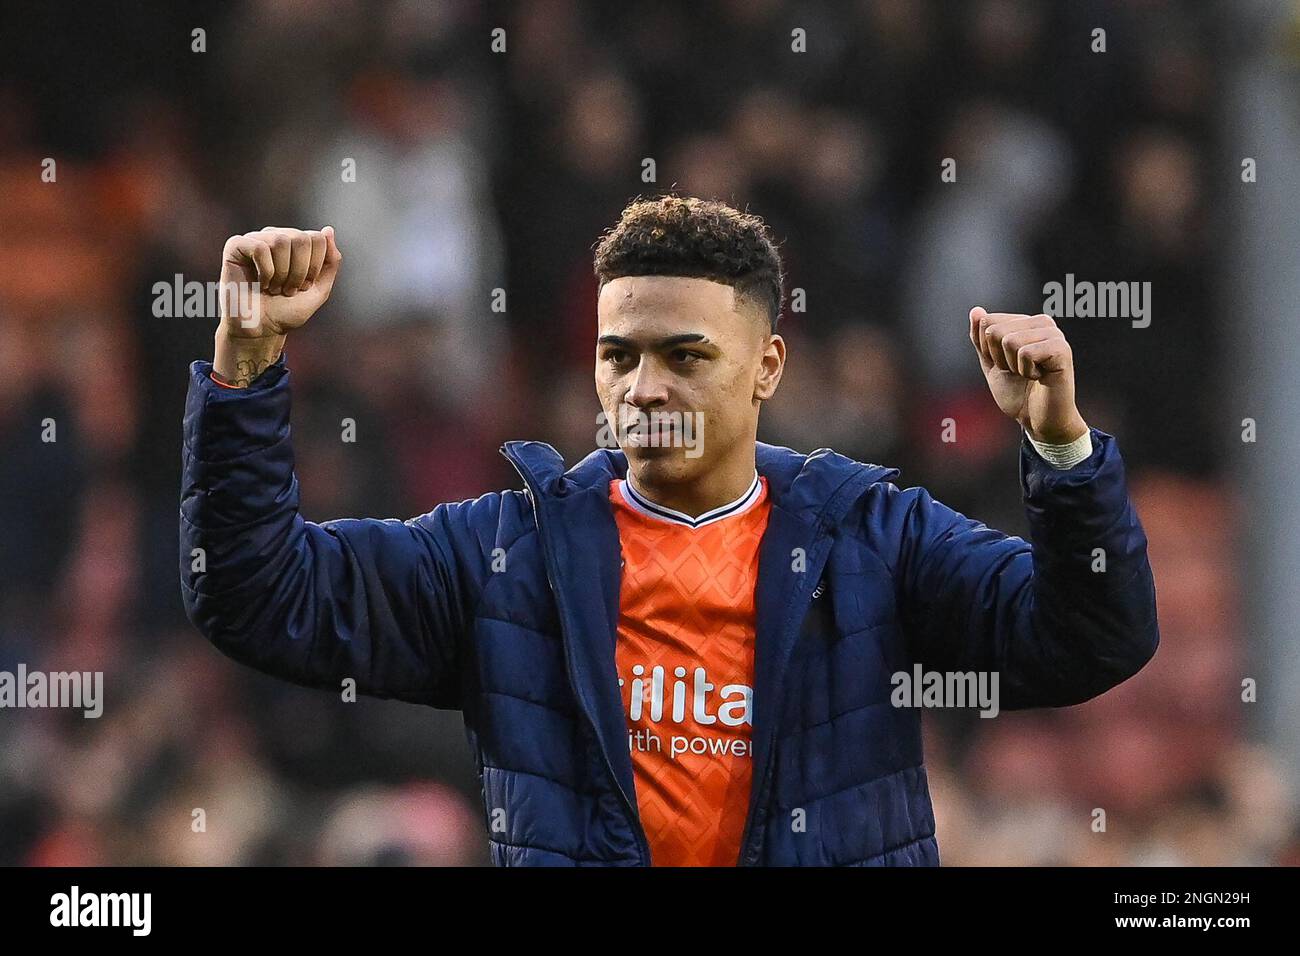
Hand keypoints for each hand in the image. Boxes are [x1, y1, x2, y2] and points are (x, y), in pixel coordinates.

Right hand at [218, 226, 341, 337]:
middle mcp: (275, 236)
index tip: (304, 286)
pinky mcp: (235, 246)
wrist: (260, 330)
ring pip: (280, 241)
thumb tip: (328, 229)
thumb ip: (330, 262)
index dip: (314, 266)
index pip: (316, 238)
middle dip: (300, 271)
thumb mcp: (319, 289)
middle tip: (289, 289)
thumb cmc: (286, 311)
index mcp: (295, 243)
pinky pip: (259, 247)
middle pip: (301, 238)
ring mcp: (255, 239)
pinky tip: (261, 283)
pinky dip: (265, 271)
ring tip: (274, 288)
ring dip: (282, 273)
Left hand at [968, 307, 1087, 443]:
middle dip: (999, 358)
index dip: (988, 350)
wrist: (1037, 419)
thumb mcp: (991, 363)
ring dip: (1013, 366)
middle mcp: (1042, 322)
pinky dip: (1026, 371)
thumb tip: (976, 310)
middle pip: (995, 330)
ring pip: (1010, 340)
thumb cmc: (1017, 392)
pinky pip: (1026, 353)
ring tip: (1030, 375)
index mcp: (1025, 322)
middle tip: (1018, 372)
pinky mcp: (1062, 349)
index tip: (1005, 365)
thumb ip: (981, 338)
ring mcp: (1054, 334)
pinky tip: (1040, 377)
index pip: (987, 322)